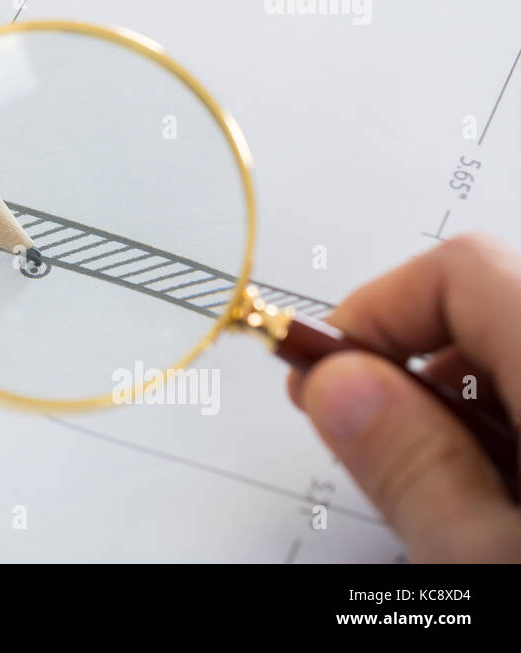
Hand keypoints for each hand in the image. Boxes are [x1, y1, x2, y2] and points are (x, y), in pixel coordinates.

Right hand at [288, 234, 520, 559]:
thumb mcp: (495, 560)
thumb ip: (413, 466)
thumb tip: (338, 385)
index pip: (462, 269)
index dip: (375, 311)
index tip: (327, 376)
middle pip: (492, 302)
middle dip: (412, 361)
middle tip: (367, 437)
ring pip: (517, 350)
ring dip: (464, 402)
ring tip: (446, 488)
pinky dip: (510, 423)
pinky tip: (504, 500)